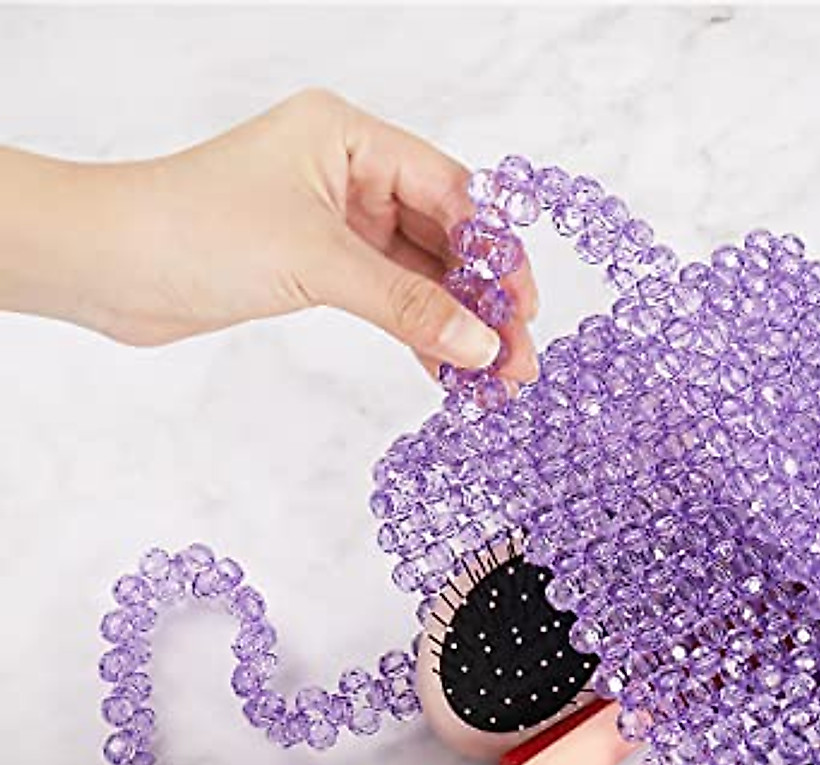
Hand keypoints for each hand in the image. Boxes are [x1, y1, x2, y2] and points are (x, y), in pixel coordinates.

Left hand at [0, 89, 537, 382]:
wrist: (106, 266)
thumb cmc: (194, 230)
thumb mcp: (318, 263)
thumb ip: (407, 306)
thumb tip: (482, 348)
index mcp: (350, 139)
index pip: (451, 193)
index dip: (494, 254)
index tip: (523, 309)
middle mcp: (348, 174)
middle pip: (443, 238)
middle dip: (482, 301)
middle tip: (518, 359)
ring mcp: (335, 223)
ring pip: (418, 276)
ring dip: (456, 326)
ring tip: (494, 380)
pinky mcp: (317, 267)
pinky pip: (388, 300)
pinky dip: (417, 334)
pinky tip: (448, 371)